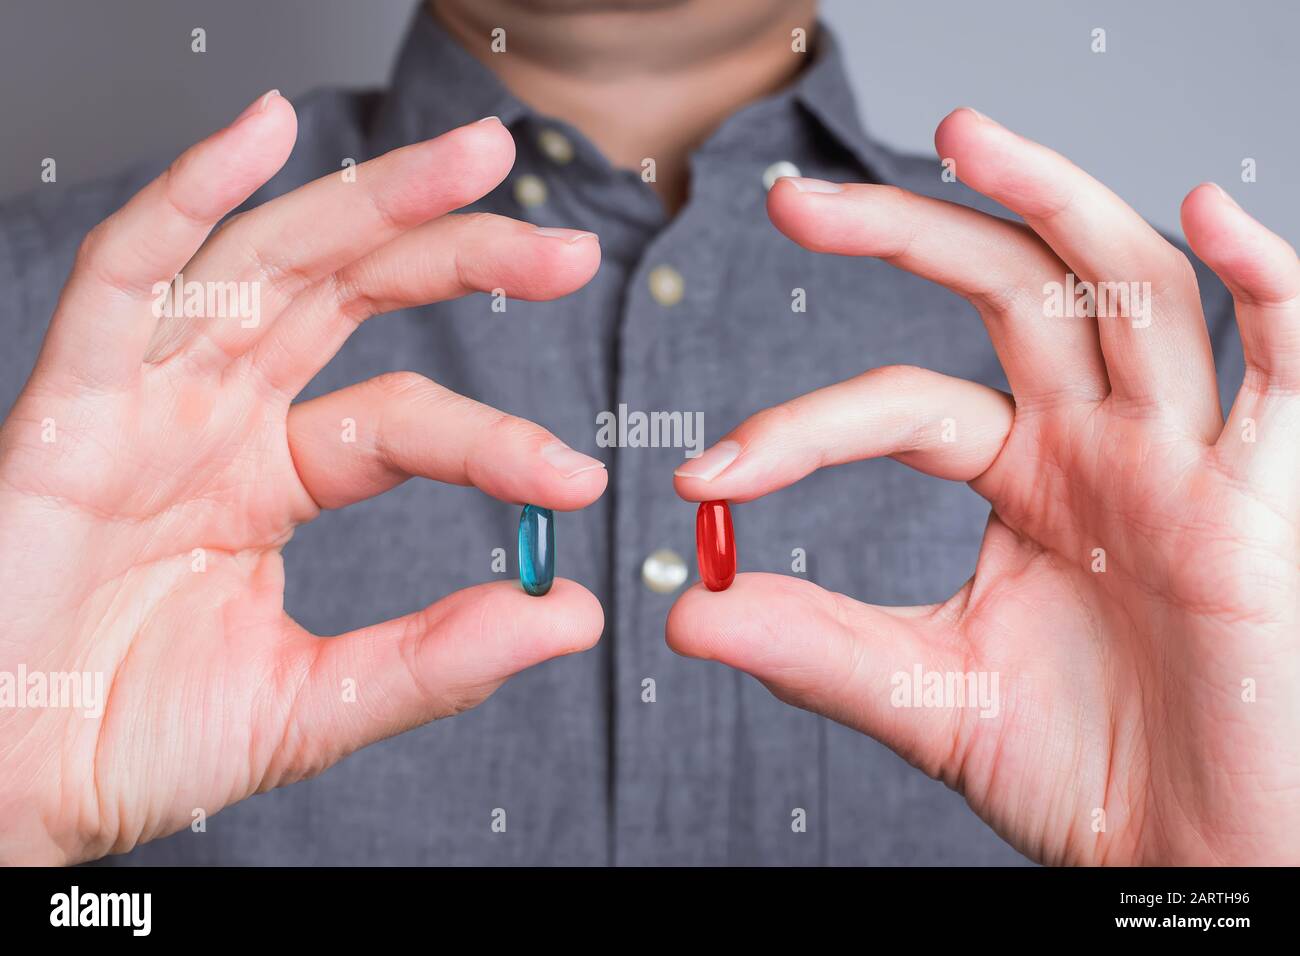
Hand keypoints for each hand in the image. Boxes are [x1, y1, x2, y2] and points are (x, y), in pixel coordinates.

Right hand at [0, 93, 606, 863]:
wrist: (11, 791)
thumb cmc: (133, 741)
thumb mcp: (317, 700)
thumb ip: (439, 656)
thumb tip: (570, 614)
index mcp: (269, 477)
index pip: (405, 421)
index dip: (495, 440)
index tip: (578, 481)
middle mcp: (214, 418)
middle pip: (350, 297)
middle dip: (457, 253)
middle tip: (568, 243)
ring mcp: (146, 403)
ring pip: (265, 263)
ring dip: (370, 201)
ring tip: (474, 159)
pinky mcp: (68, 408)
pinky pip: (124, 279)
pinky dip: (185, 199)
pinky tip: (259, 133)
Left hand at [670, 108, 1299, 864]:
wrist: (1189, 854)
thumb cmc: (1082, 769)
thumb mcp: (927, 693)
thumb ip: (816, 646)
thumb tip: (683, 608)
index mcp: (1025, 476)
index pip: (901, 405)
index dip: (801, 429)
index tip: (706, 479)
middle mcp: (1101, 443)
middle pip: (1011, 290)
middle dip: (910, 230)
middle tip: (793, 201)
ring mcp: (1183, 456)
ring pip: (1128, 291)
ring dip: (1055, 201)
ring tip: (963, 133)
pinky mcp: (1264, 498)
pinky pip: (1284, 365)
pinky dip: (1262, 282)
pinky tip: (1204, 212)